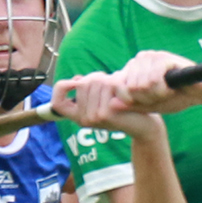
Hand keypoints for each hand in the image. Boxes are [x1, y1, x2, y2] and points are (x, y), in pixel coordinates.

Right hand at [51, 69, 166, 138]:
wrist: (144, 125)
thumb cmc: (122, 108)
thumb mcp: (101, 100)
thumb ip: (87, 91)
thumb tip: (77, 80)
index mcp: (78, 117)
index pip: (57, 103)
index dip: (62, 88)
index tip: (76, 82)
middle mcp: (83, 119)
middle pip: (81, 84)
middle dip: (96, 78)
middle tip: (110, 85)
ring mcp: (93, 117)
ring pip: (93, 82)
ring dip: (107, 79)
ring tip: (117, 89)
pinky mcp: (105, 114)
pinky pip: (104, 85)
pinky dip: (115, 82)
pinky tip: (123, 91)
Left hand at [111, 50, 201, 113]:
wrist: (199, 93)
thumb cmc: (174, 98)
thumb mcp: (148, 105)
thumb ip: (130, 105)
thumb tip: (110, 105)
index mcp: (131, 70)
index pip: (118, 90)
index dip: (135, 102)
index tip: (151, 100)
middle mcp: (138, 60)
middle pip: (129, 89)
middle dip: (147, 98)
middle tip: (162, 95)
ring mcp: (149, 56)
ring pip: (140, 86)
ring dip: (156, 95)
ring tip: (167, 90)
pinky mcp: (162, 57)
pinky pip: (152, 81)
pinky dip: (163, 90)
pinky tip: (171, 87)